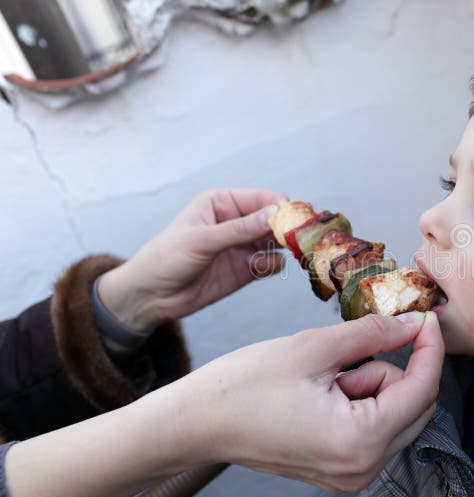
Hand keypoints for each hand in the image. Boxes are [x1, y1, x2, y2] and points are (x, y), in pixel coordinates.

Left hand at [98, 189, 286, 330]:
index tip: (295, 219)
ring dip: (284, 248)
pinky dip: (272, 265)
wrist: (151, 297)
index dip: (281, 207)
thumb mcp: (202, 240)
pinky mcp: (247, 269)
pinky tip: (258, 269)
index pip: (263, 199)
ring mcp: (243, 246)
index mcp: (223, 202)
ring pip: (277, 242)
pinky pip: (271, 264)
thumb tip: (275, 214)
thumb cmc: (166, 258)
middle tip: (298, 239)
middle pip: (275, 220)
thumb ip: (240, 229)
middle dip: (287, 229)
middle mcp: (237, 221)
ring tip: (282, 255)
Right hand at [179, 311, 443, 491]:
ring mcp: (352, 474)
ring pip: (395, 413)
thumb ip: (374, 334)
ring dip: (372, 385)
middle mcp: (362, 468)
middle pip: (415, 405)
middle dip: (392, 369)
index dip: (429, 347)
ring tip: (324, 378)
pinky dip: (361, 401)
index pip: (422, 389)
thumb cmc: (244, 386)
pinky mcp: (341, 469)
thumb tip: (414, 322)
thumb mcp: (314, 348)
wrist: (199, 421)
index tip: (426, 317)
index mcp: (359, 441)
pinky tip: (324, 393)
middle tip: (348, 352)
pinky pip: (375, 427)